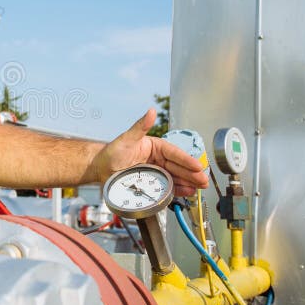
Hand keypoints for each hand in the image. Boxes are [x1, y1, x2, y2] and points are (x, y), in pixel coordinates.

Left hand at [86, 108, 207, 195]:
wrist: (100, 169)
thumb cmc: (112, 152)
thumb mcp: (126, 139)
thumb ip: (140, 126)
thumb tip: (151, 111)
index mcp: (155, 146)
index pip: (173, 153)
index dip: (186, 160)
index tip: (197, 165)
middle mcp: (158, 158)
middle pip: (178, 166)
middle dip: (192, 174)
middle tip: (203, 180)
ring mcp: (156, 171)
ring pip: (175, 177)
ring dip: (189, 183)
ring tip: (200, 188)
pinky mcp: (153, 183)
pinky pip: (168, 186)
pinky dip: (178, 190)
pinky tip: (188, 193)